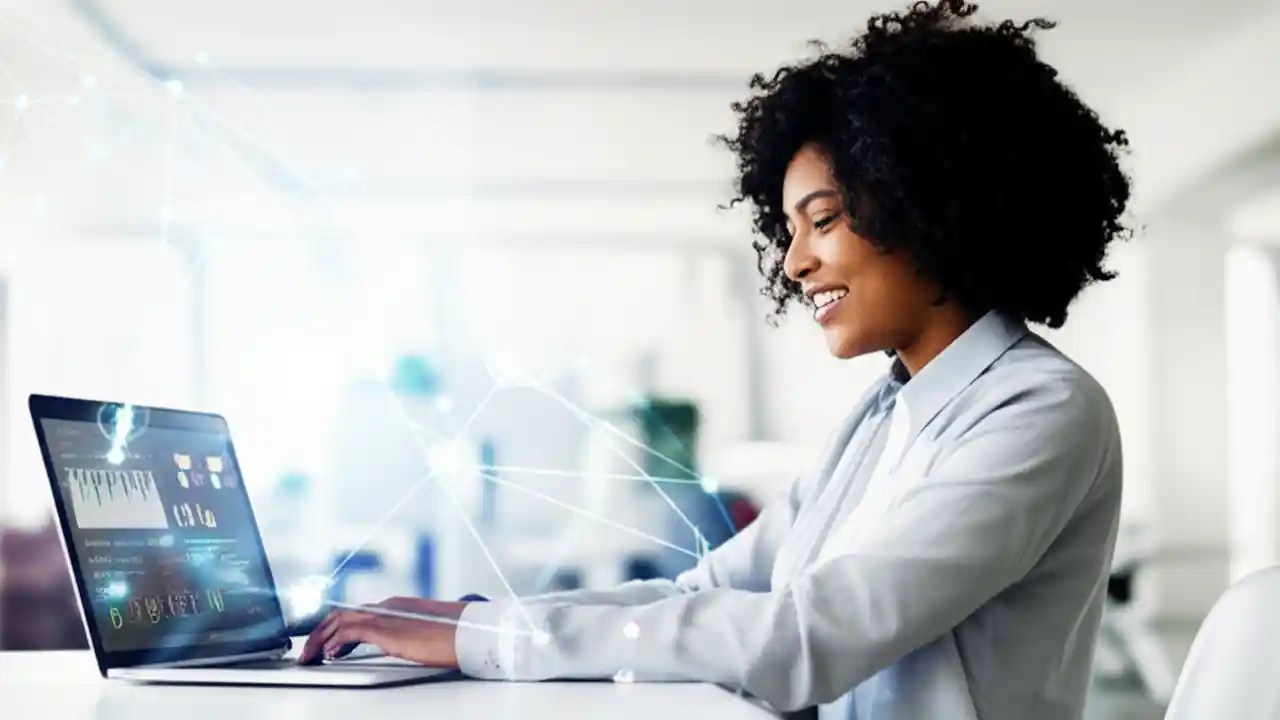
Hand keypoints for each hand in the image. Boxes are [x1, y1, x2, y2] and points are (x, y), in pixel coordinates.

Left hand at [298, 597, 467, 666]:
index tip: (326, 644)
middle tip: (309, 652)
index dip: (335, 628)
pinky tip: (331, 654)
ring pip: (340, 621)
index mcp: (396, 605)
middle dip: (320, 633)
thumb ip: (405, 634)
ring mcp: (386, 616)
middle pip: (341, 614)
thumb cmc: (457, 634)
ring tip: (311, 657)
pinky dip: (337, 641)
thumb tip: (395, 644)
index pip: (356, 613)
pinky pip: (351, 631)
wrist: (473, 631)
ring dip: (320, 639)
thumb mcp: (425, 632)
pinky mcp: (387, 630)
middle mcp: (387, 606)